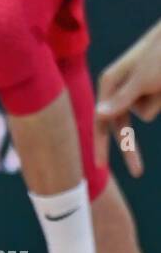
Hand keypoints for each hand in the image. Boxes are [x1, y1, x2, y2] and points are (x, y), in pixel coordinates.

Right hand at [95, 18, 160, 175]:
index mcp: (110, 82)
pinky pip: (157, 106)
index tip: (100, 166)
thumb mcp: (142, 80)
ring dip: (159, 102)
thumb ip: (120, 100)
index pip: (101, 120)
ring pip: (147, 113)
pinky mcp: (152, 91)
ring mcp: (138, 89)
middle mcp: (121, 87)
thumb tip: (98, 115)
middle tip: (138, 172)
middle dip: (130, 147)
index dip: (101, 144)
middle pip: (122, 125)